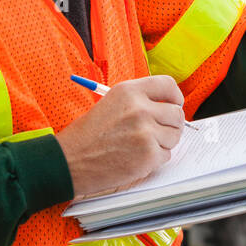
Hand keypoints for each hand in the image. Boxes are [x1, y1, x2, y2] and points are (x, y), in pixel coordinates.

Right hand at [57, 74, 186, 197]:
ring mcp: (146, 132)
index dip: (175, 97)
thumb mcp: (111, 103)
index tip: (174, 105)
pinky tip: (136, 158)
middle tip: (159, 132)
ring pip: (174, 136)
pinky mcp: (148, 155)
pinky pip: (166, 155)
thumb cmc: (87, 135)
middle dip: (171, 125)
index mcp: (130, 91)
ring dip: (163, 143)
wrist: (69, 160)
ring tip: (140, 146)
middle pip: (177, 114)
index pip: (168, 84)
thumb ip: (139, 101)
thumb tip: (167, 107)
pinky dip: (155, 159)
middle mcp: (140, 108)